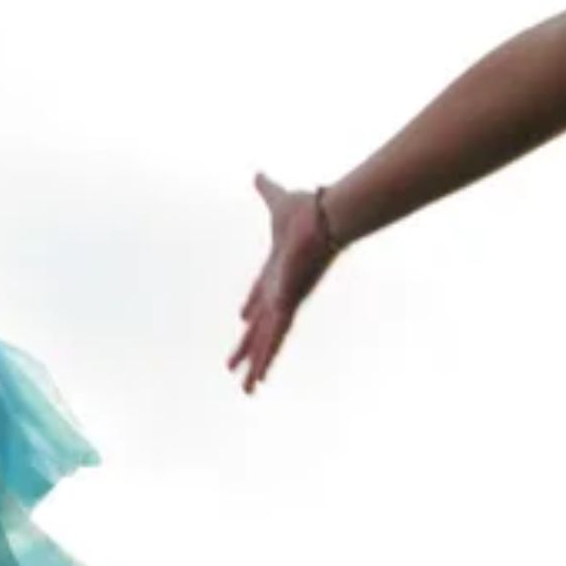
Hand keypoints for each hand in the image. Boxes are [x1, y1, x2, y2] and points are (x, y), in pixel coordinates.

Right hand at [229, 173, 340, 393]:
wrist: (329, 217)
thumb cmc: (309, 210)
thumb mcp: (278, 200)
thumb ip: (267, 189)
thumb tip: (258, 173)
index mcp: (276, 271)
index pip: (260, 295)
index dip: (251, 307)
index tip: (242, 319)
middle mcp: (281, 291)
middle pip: (260, 326)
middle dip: (248, 347)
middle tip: (236, 368)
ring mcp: (285, 302)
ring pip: (267, 341)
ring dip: (256, 366)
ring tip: (247, 391)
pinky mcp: (287, 307)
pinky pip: (274, 340)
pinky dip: (266, 361)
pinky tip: (258, 380)